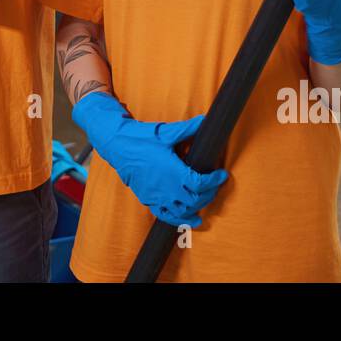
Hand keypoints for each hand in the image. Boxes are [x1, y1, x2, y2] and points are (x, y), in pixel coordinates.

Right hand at [72, 92, 227, 226]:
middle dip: (208, 194)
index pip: (201, 183)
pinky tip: (189, 220)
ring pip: (182, 210)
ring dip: (196, 208)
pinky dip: (179, 220)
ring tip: (204, 202)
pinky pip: (165, 215)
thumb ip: (188, 129)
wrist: (118, 146)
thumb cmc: (142, 138)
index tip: (222, 175)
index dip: (214, 181)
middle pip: (195, 199)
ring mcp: (157, 196)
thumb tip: (205, 120)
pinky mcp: (148, 199)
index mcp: (174, 172)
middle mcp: (167, 188)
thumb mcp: (167, 132)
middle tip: (215, 186)